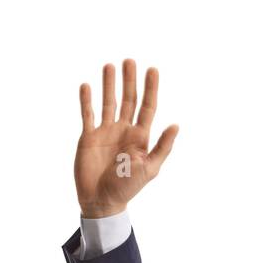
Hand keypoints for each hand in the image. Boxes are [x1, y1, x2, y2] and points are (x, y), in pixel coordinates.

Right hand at [74, 58, 178, 217]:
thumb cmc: (128, 188)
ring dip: (109, 85)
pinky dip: (86, 100)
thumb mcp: (149, 168)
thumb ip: (162, 147)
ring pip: (108, 102)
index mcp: (140, 137)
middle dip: (130, 81)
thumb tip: (176, 125)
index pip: (147, 107)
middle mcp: (123, 130)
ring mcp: (106, 132)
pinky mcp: (88, 136)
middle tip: (130, 61)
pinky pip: (87, 114)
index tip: (152, 70)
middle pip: (128, 100)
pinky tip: (87, 86)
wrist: (102, 201)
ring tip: (110, 66)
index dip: (151, 89)